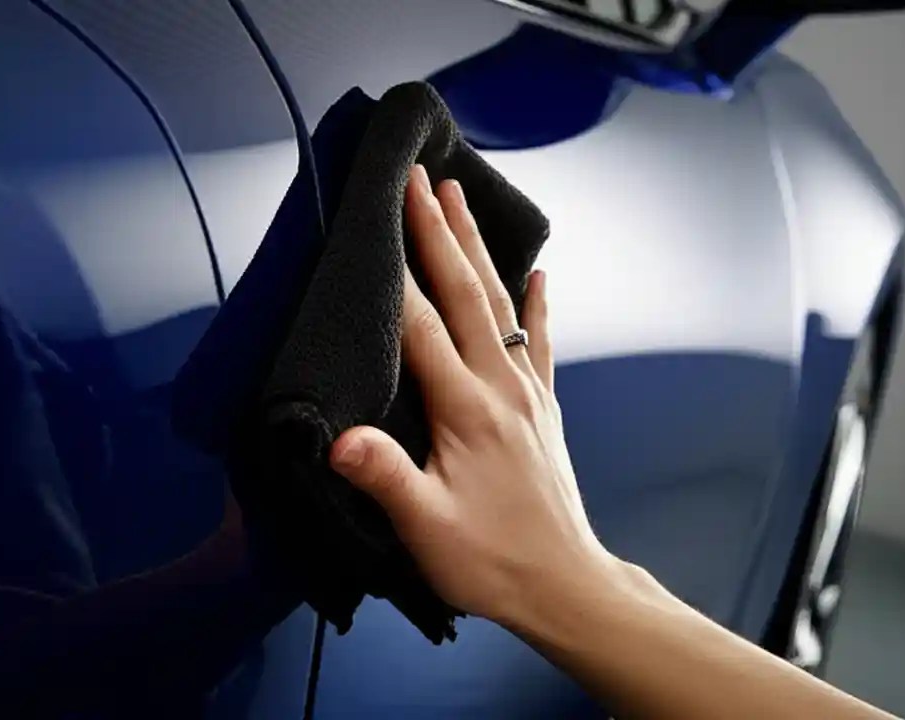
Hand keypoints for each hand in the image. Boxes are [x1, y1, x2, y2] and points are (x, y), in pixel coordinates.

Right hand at [329, 165, 623, 626]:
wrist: (564, 583)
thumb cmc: (491, 560)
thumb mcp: (427, 528)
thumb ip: (385, 477)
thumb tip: (339, 438)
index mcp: (466, 409)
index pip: (421, 325)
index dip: (393, 273)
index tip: (374, 218)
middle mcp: (501, 387)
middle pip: (466, 292)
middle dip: (438, 231)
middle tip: (419, 177)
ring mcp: (527, 393)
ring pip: (501, 302)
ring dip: (478, 247)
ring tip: (459, 198)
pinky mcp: (542, 407)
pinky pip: (539, 340)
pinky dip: (537, 302)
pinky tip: (540, 272)